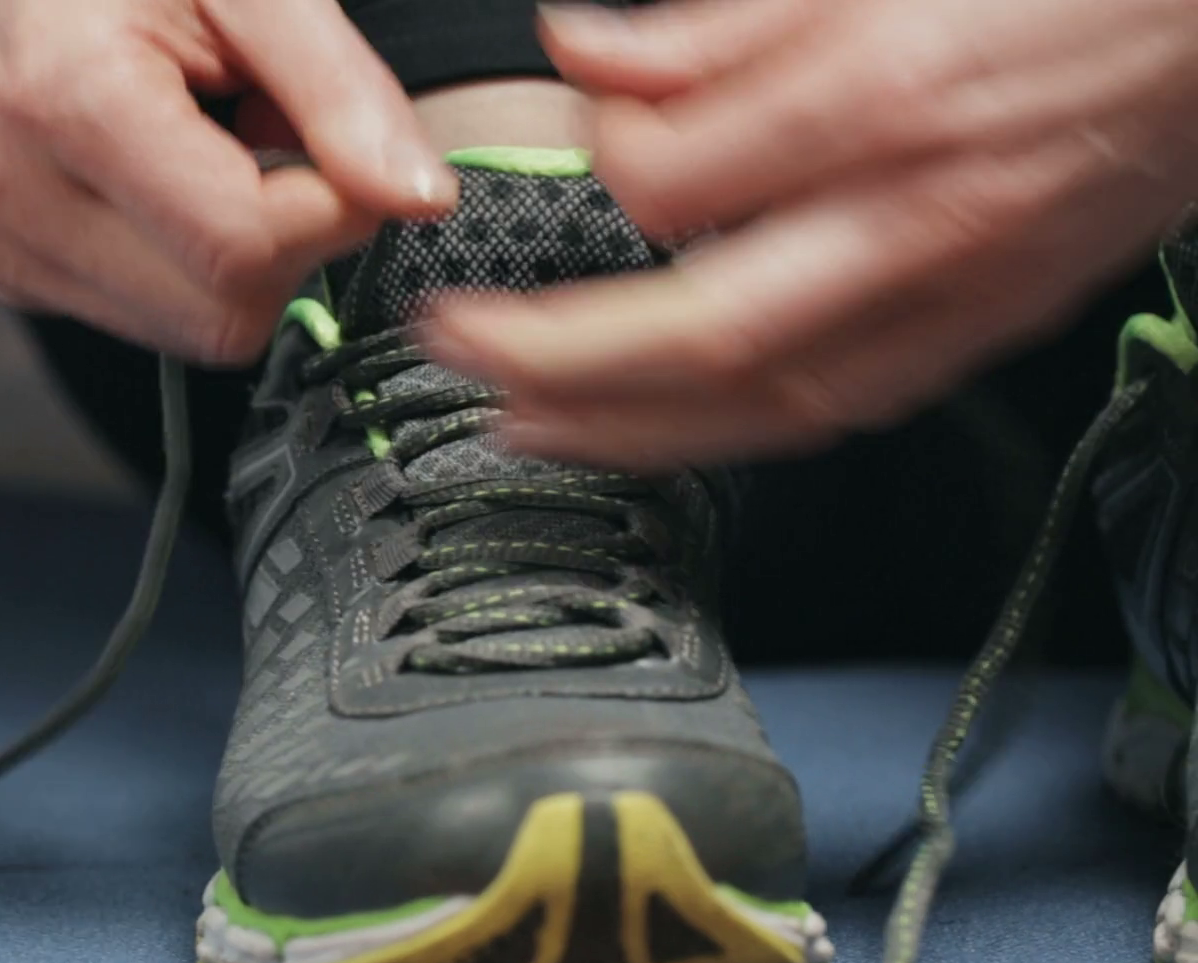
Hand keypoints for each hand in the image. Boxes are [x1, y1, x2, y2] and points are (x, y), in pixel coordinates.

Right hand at [0, 0, 454, 363]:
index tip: (351, 147)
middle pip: (221, 312)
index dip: (332, 210)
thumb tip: (422, 201)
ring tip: (220, 142)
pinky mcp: (6, 269)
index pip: (241, 246)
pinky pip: (152, 316)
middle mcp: (12, 191)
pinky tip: (174, 174)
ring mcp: (0, 242)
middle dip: (291, 243)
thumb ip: (339, 88)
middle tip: (284, 138)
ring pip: (194, 330)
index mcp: (63, 98)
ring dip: (244, 254)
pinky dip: (192, 261)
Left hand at [427, 0, 1197, 468]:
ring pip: (768, 405)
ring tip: (523, 425)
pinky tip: (662, 432)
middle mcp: (922, 214)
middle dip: (554, 360)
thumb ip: (721, 18)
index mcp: (885, 93)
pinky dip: (733, 434)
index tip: (580, 127)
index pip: (672, 179)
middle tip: (454, 350)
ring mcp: (965, 288)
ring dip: (626, 432)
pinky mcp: (993, 326)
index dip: (595, 162)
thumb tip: (585, 49)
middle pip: (704, 334)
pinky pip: (842, 407)